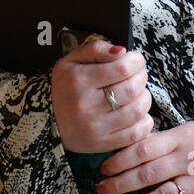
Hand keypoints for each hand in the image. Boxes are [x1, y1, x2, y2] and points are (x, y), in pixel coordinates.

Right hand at [49, 39, 153, 153]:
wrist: (48, 121)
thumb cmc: (66, 87)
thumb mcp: (71, 61)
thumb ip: (96, 49)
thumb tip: (122, 51)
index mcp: (79, 81)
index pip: (122, 68)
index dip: (136, 61)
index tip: (135, 60)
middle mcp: (86, 106)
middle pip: (132, 89)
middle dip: (141, 78)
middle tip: (138, 75)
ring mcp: (95, 128)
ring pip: (137, 111)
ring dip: (144, 98)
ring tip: (138, 92)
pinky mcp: (103, 144)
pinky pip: (136, 133)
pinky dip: (144, 121)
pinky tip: (137, 112)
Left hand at [97, 120, 193, 193]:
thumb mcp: (186, 131)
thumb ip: (160, 140)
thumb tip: (127, 147)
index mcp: (181, 137)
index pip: (145, 148)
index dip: (121, 160)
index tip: (104, 168)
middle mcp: (189, 158)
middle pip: (149, 173)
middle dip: (121, 183)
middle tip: (103, 189)